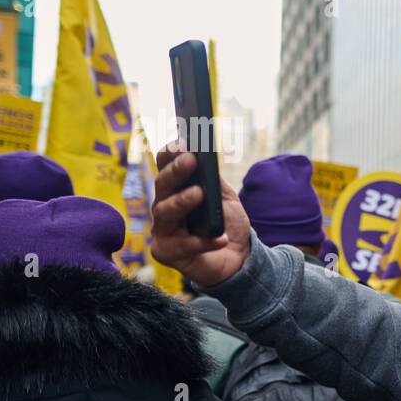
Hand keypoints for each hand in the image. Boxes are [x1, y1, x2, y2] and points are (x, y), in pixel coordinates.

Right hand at [151, 141, 251, 287]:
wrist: (238, 259)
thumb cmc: (226, 225)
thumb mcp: (225, 198)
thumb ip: (214, 181)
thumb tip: (205, 160)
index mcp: (175, 190)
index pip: (165, 167)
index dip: (170, 153)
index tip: (181, 141)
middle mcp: (163, 207)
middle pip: (162, 186)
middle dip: (175, 171)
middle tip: (190, 159)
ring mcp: (162, 230)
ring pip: (165, 212)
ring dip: (182, 201)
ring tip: (199, 194)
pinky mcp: (166, 252)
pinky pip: (182, 245)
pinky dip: (203, 241)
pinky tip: (220, 238)